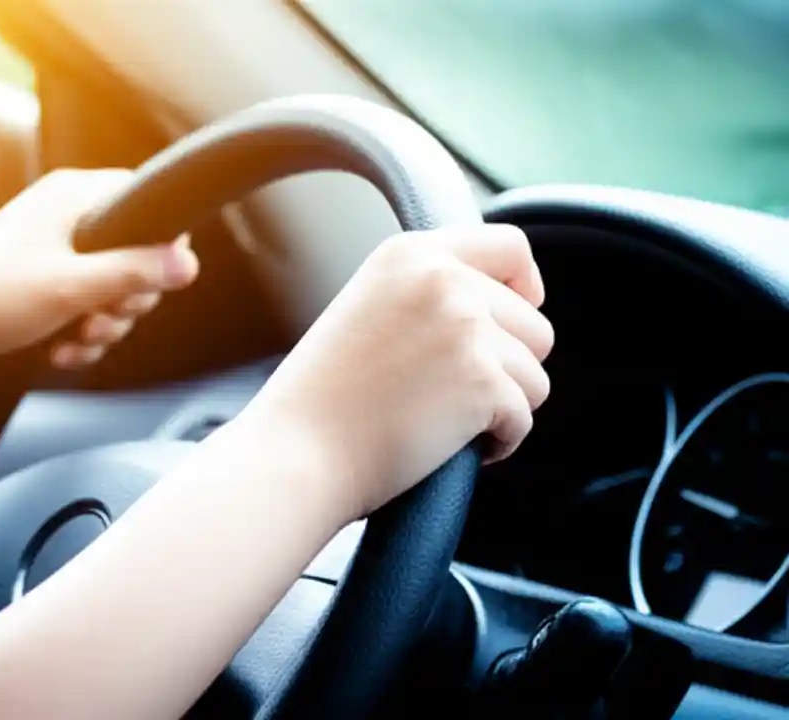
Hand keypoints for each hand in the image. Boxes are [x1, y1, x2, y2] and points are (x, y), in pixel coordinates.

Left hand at [0, 169, 198, 375]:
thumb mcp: (72, 287)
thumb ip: (135, 274)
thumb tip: (187, 265)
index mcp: (74, 197)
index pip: (148, 205)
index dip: (159, 248)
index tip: (146, 282)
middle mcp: (67, 220)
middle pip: (138, 259)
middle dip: (125, 301)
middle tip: (98, 317)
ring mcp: (56, 256)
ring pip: (114, 293)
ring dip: (103, 327)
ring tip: (74, 339)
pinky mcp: (44, 289)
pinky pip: (87, 312)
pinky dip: (80, 337)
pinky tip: (59, 352)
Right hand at [237, 224, 553, 524]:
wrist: (297, 453)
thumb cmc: (321, 400)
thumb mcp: (366, 309)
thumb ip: (425, 293)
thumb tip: (496, 308)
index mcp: (410, 254)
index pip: (510, 247)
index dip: (523, 288)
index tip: (512, 322)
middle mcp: (444, 280)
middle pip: (534, 324)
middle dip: (508, 368)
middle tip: (454, 396)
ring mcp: (467, 329)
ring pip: (535, 375)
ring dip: (502, 407)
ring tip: (445, 423)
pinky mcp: (484, 382)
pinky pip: (523, 417)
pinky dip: (497, 442)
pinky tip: (447, 446)